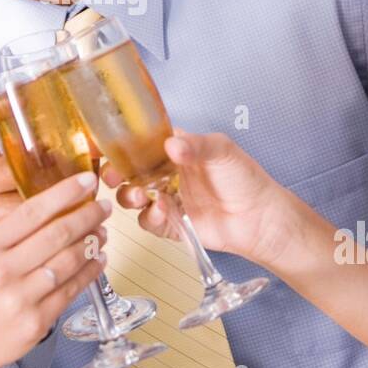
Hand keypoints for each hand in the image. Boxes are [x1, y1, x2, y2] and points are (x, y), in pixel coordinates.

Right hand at [0, 171, 110, 367]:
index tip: (85, 181)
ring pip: (68, 261)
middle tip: (102, 205)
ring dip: (92, 243)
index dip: (64, 193)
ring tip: (102, 231)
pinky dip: (89, 272)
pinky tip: (97, 260)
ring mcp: (20, 299)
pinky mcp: (36, 322)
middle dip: (86, 215)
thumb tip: (52, 207)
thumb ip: (7, 234)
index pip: (31, 211)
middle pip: (56, 234)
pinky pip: (71, 290)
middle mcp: (1, 272)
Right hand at [104, 128, 296, 265]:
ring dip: (130, 196)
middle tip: (112, 176)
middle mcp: (168, 173)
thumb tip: (172, 145)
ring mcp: (168, 199)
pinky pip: (149, 222)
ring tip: (139, 196)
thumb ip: (195, 147)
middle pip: (130, 172)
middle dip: (117, 173)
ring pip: (134, 197)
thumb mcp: (222, 150)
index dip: (122, 145)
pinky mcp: (171, 224)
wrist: (260, 218)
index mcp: (177, 149)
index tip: (108, 147)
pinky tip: (160, 211)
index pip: (142, 143)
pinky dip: (149, 218)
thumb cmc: (245, 178)